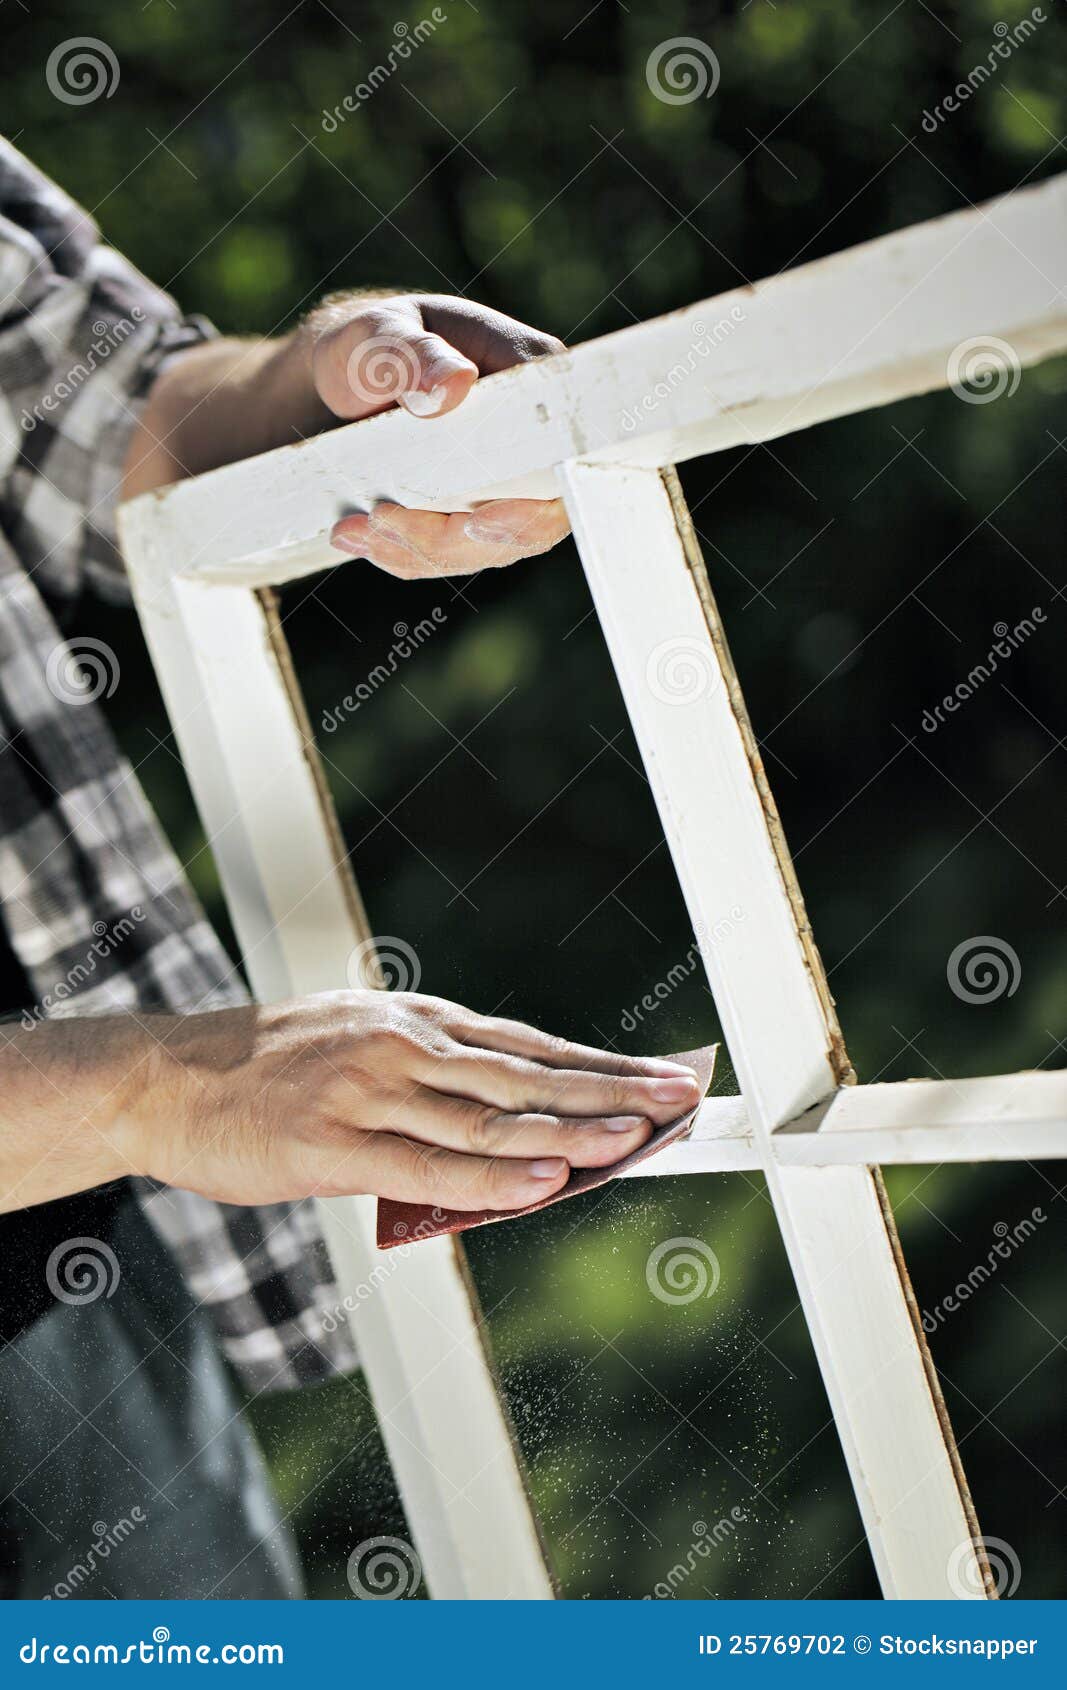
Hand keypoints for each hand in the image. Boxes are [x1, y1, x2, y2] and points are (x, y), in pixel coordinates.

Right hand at [127, 992, 703, 1210]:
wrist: (163, 1079)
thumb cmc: (267, 1074)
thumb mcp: (356, 1044)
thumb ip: (430, 1081)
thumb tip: (511, 1137)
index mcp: (415, 1020)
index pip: (529, 1044)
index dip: (601, 1063)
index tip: (662, 1076)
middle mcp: (401, 1045)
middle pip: (527, 1073)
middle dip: (611, 1090)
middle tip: (681, 1101)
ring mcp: (367, 1091)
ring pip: (488, 1119)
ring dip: (570, 1132)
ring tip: (637, 1140)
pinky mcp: (331, 1144)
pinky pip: (429, 1167)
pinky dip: (494, 1178)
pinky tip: (546, 1182)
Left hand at [310, 293, 570, 577]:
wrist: (345, 375)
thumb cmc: (369, 342)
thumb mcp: (378, 336)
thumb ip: (414, 355)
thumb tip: (455, 383)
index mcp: (532, 380)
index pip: (561, 452)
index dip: (533, 503)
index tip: (477, 522)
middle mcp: (534, 438)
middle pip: (529, 518)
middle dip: (455, 539)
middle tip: (381, 520)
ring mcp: (510, 483)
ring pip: (488, 546)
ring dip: (422, 551)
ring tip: (356, 530)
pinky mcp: (478, 513)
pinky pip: (456, 553)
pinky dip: (407, 555)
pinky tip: (357, 538)